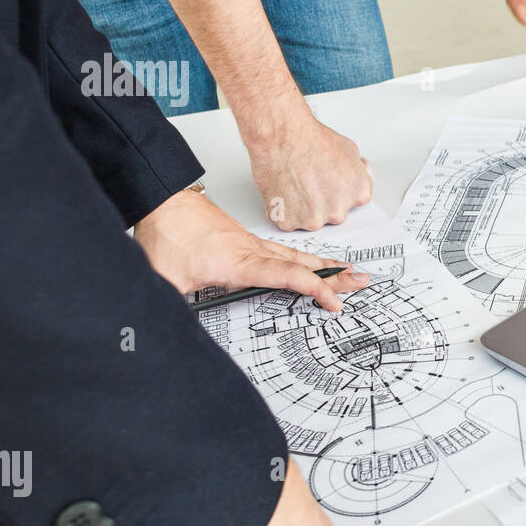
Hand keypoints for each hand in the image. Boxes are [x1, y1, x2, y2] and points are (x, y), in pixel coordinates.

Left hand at [134, 187, 368, 311]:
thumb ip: (172, 305)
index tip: (335, 303)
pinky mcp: (246, 239)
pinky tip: (313, 260)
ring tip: (350, 271)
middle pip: (304, 263)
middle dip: (337, 275)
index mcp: (239, 262)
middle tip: (363, 281)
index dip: (316, 289)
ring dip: (326, 264)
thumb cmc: (166, 232)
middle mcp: (252, 250)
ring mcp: (251, 243)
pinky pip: (286, 250)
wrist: (162, 198)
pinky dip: (307, 257)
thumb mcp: (163, 278)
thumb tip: (168, 328)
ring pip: (298, 255)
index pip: (288, 276)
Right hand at [246, 112, 373, 230]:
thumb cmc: (311, 140)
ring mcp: (314, 219)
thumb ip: (357, 167)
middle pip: (333, 214)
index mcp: (358, 194)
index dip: (338, 191)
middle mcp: (339, 211)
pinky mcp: (289, 221)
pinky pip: (288, 221)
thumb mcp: (348, 148)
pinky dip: (283, 209)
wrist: (282, 137)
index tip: (329, 184)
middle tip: (310, 181)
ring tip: (295, 183)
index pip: (352, 201)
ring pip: (310, 219)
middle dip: (322, 201)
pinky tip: (284, 190)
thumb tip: (360, 170)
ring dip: (303, 208)